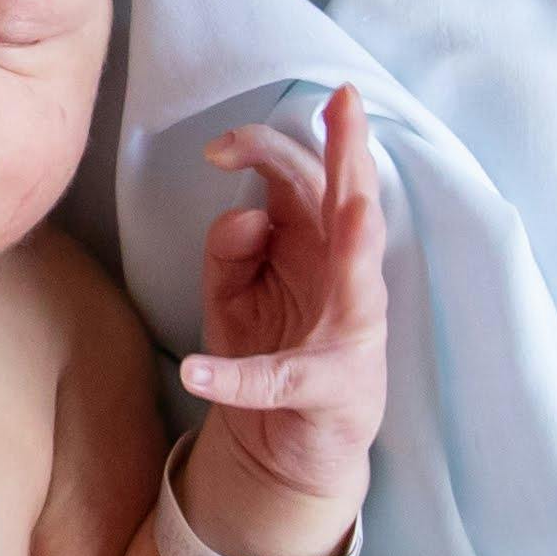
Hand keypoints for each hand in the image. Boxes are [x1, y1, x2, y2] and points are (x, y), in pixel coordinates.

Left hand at [185, 82, 388, 507]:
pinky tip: (197, 373)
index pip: (307, 178)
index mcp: (320, 246)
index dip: (268, 149)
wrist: (285, 450)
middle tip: (345, 105)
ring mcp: (352, 332)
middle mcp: (348, 277)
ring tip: (349, 210)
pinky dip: (239, 377)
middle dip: (352, 153)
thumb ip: (231, 248)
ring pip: (359, 277)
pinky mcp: (334, 390)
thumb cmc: (268, 353)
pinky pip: (284, 379)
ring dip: (357, 241)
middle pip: (353, 202)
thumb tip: (246, 215)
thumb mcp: (235, 293)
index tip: (219, 145)